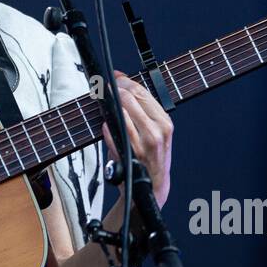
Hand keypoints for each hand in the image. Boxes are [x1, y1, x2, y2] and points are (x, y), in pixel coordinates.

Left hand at [100, 70, 173, 206]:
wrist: (153, 189)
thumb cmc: (152, 158)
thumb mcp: (156, 132)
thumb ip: (142, 110)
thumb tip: (122, 81)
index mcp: (165, 122)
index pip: (143, 91)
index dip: (125, 80)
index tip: (115, 77)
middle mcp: (157, 130)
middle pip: (131, 96)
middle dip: (115, 88)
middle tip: (105, 87)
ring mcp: (143, 142)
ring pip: (121, 109)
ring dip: (108, 103)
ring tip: (102, 101)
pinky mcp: (129, 153)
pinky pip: (113, 130)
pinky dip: (106, 124)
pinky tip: (105, 123)